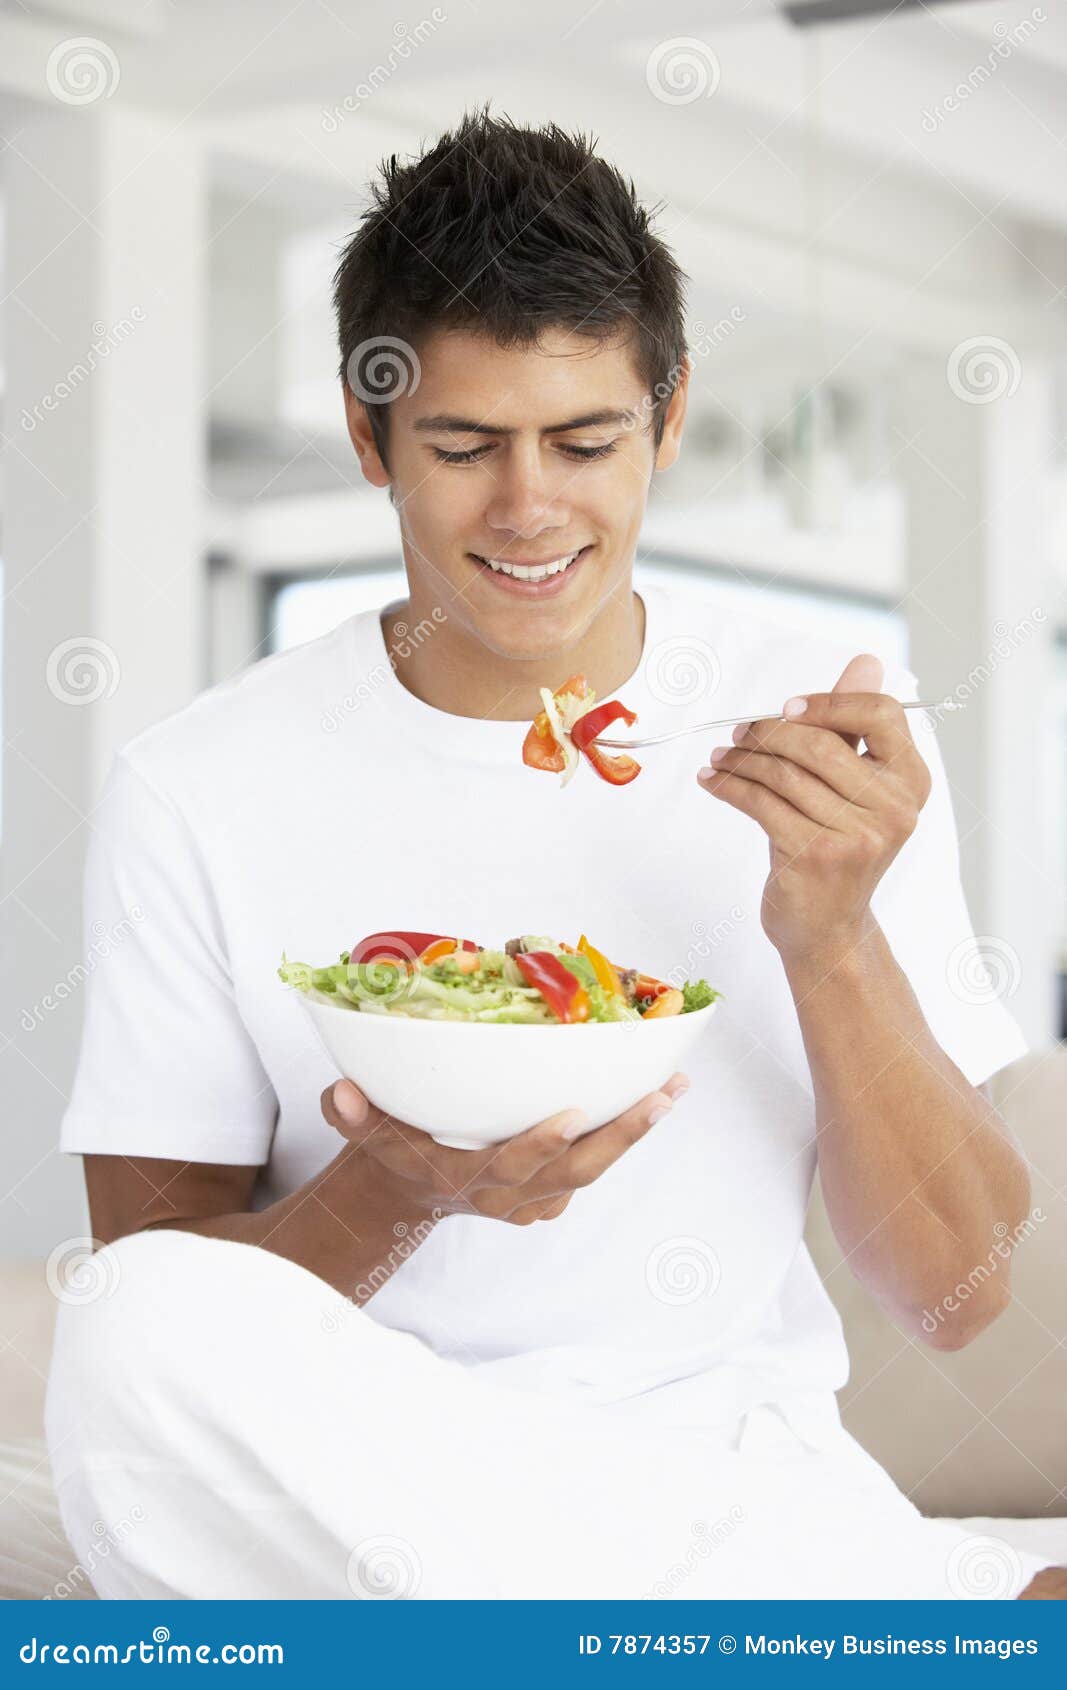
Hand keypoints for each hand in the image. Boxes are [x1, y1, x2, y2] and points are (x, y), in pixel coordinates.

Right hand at [321, 1070, 689, 1226]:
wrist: (408, 1193)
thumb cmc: (392, 1149)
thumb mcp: (364, 1133)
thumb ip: (351, 1116)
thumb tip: (338, 1092)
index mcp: (468, 1179)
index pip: (511, 1166)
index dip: (541, 1145)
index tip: (570, 1114)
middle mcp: (511, 1195)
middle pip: (576, 1171)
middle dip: (621, 1135)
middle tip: (662, 1096)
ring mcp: (537, 1198)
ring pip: (594, 1167)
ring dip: (635, 1130)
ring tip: (673, 1087)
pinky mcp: (553, 1193)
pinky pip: (594, 1163)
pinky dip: (624, 1133)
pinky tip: (654, 1094)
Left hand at [697, 653, 931, 963]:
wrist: (827, 929)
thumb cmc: (837, 849)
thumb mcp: (854, 789)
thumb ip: (854, 727)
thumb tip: (865, 661)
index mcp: (910, 781)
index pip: (881, 715)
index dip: (830, 703)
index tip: (788, 709)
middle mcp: (894, 808)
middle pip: (819, 743)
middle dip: (768, 732)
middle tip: (738, 733)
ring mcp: (857, 835)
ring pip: (784, 774)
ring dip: (741, 760)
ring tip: (721, 757)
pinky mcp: (815, 855)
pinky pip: (761, 803)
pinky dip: (729, 786)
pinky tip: (713, 780)